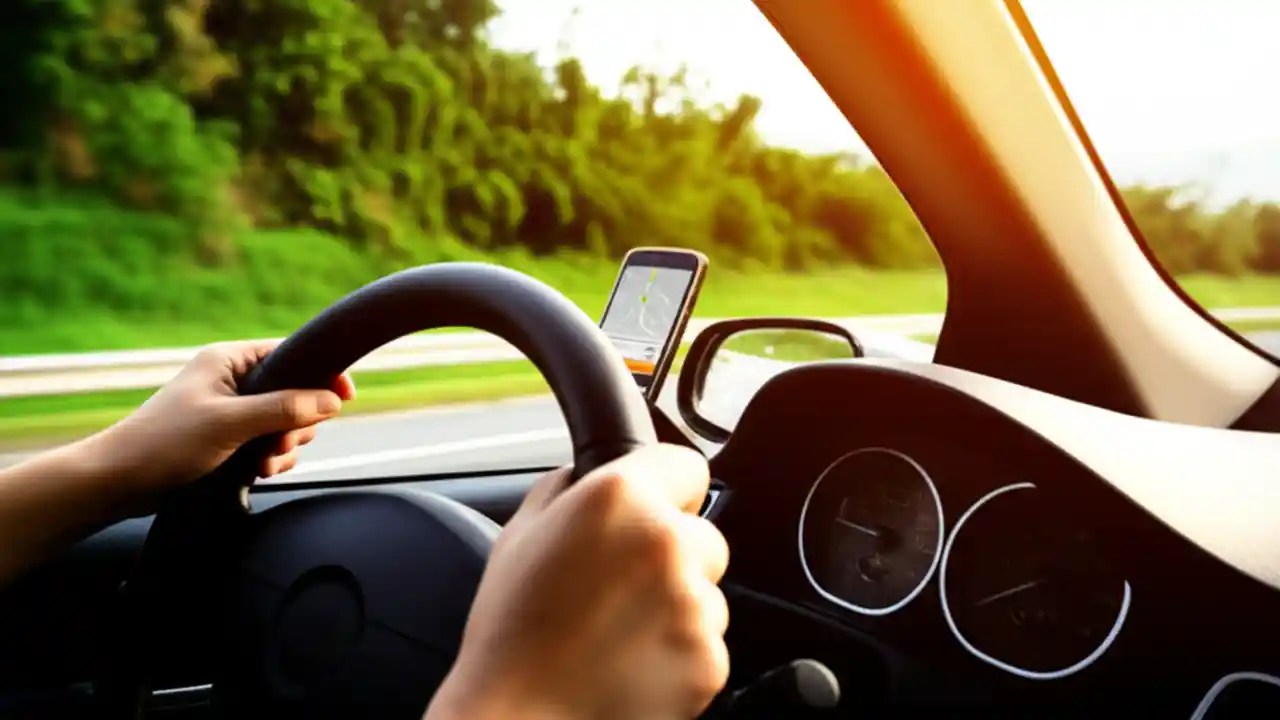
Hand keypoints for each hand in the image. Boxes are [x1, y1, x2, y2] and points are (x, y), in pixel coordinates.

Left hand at [99, 340, 354, 509]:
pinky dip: (271, 460)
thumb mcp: (231, 422)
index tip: (345, 397)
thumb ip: (284, 408)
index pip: (292, 354)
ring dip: (283, 447)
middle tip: (279, 444)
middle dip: (296, 424)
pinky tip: (258, 473)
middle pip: (296, 394)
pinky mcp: (229, 439)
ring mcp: (232, 411)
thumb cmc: (165, 443)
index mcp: (230, 360)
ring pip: (285, 424)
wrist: (119, 482)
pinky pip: (270, 445)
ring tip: (262, 464)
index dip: (321, 375)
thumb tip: (332, 400)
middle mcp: (233, 381)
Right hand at [427, 444, 729, 719]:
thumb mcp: (521, 533)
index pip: (687, 465)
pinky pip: (707, 642)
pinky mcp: (709, 659)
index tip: (650, 512)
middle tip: (620, 587)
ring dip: (678, 606)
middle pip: (705, 535)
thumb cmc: (510, 633)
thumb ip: (566, 488)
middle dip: (675, 556)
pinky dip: (679, 652)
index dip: (666, 491)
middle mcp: (666, 542)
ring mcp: (694, 604)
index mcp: (620, 499)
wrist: (520, 719)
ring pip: (708, 592)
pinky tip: (631, 662)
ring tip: (618, 632)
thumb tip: (589, 474)